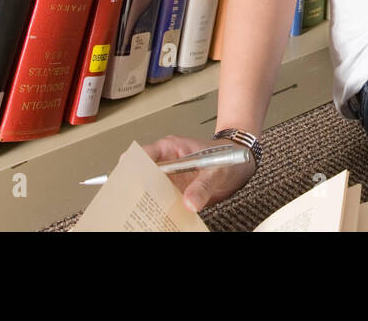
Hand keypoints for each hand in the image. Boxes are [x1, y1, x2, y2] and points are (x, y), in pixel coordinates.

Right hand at [142, 134, 257, 212]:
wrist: (239, 164)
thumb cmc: (227, 157)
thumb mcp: (218, 170)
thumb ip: (204, 185)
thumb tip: (190, 203)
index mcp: (171, 148)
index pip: (142, 154)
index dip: (131, 167)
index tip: (127, 183)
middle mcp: (165, 162)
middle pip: (139, 173)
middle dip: (134, 188)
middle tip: (132, 203)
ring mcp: (168, 177)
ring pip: (147, 189)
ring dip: (145, 201)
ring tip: (143, 214)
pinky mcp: (173, 191)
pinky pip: (160, 200)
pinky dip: (158, 209)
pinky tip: (159, 218)